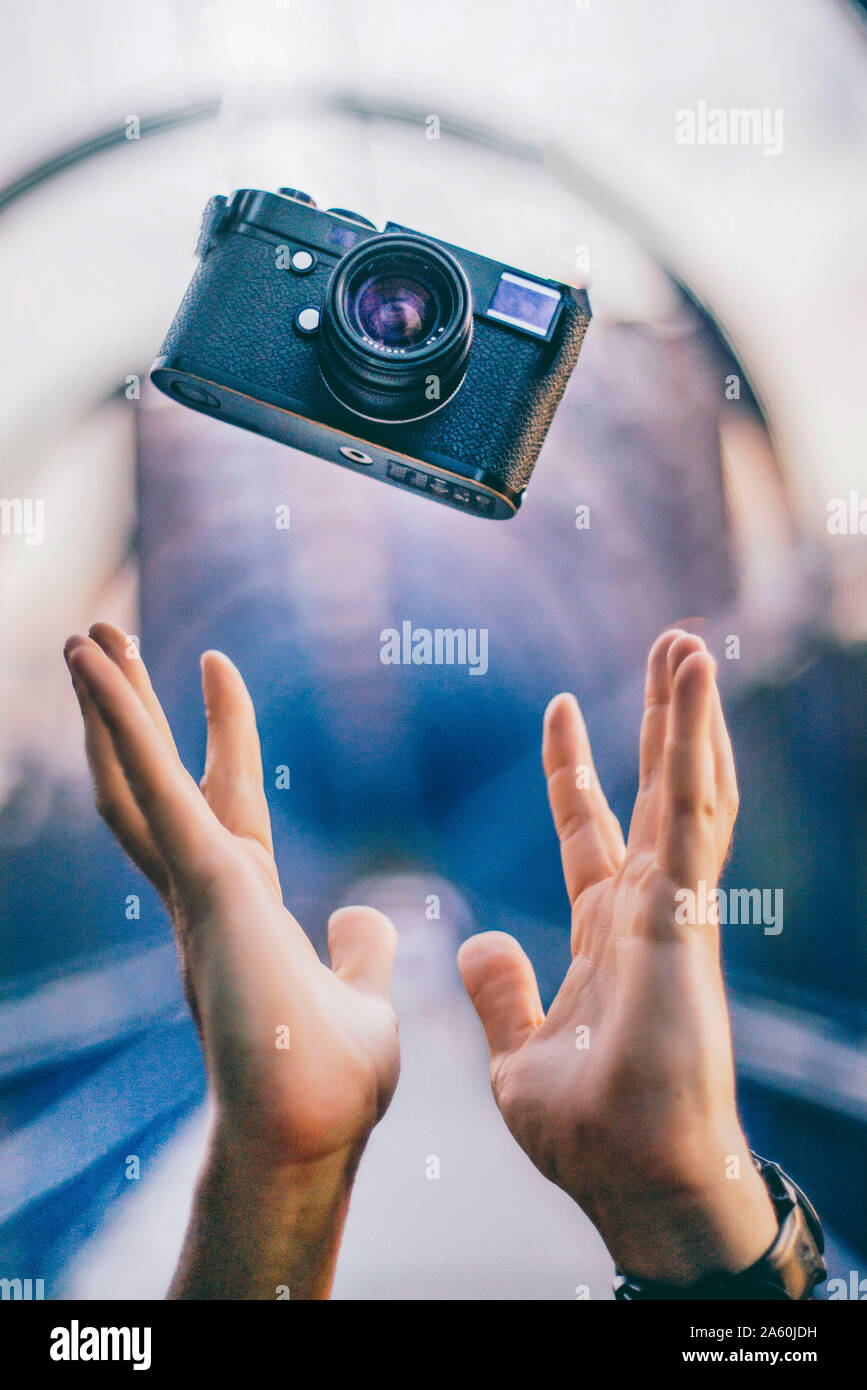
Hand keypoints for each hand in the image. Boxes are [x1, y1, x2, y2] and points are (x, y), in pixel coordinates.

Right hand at [64, 623, 399, 1296]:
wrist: (310, 1137)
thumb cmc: (332, 1089)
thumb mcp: (361, 998)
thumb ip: (359, 952)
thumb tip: (363, 915)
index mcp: (242, 907)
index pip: (225, 802)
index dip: (219, 734)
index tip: (219, 667)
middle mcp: (205, 892)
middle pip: (156, 781)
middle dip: (136, 711)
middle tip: (112, 640)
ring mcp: (194, 888)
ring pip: (133, 778)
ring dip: (111, 705)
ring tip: (88, 636)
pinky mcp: (201, 882)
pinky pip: (150, 783)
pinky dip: (118, 719)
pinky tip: (94, 662)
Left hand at [458, 630, 776, 1284]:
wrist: (630, 1176)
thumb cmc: (587, 1130)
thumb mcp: (518, 1050)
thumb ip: (502, 990)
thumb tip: (477, 940)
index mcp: (607, 931)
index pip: (589, 825)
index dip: (575, 766)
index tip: (561, 708)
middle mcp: (647, 905)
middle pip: (653, 788)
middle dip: (658, 717)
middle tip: (669, 646)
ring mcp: (672, 902)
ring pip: (685, 784)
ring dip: (687, 711)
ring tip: (687, 643)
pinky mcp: (684, 906)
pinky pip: (690, 805)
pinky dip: (693, 737)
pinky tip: (694, 678)